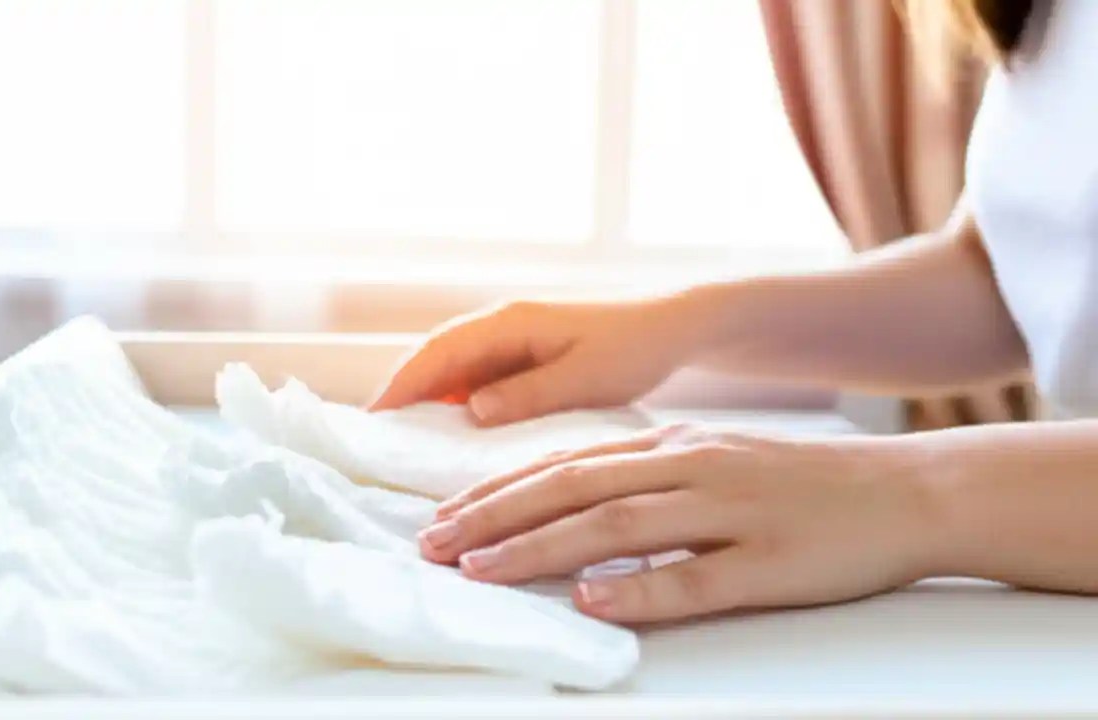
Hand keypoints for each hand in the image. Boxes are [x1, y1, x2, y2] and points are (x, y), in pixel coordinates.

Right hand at [369, 296, 700, 425]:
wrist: (670, 329)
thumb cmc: (632, 349)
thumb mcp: (584, 378)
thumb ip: (528, 394)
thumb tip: (470, 410)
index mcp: (510, 323)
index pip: (439, 352)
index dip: (403, 384)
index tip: (374, 420)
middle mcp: (500, 327)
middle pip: (434, 359)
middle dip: (402, 394)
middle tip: (373, 441)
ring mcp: (508, 341)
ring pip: (451, 371)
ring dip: (425, 402)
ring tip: (401, 445)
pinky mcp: (520, 358)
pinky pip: (474, 380)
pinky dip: (454, 405)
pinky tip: (449, 438)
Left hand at [417, 425, 938, 623]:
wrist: (906, 491)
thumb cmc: (801, 485)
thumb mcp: (716, 462)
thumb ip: (650, 479)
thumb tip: (577, 506)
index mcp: (676, 448)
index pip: (568, 465)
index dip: (501, 490)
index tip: (446, 514)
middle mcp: (693, 469)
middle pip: (576, 490)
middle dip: (497, 517)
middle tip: (435, 544)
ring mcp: (732, 514)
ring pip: (620, 527)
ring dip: (544, 550)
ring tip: (483, 570)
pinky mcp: (771, 563)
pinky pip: (698, 579)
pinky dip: (642, 591)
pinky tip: (595, 604)